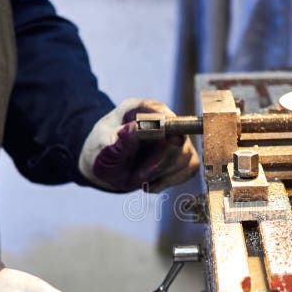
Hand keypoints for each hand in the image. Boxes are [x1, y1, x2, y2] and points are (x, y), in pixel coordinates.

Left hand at [78, 98, 199, 192]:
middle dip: (157, 164)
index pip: (159, 112)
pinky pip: (190, 168)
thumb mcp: (103, 149)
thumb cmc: (102, 153)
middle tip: (136, 177)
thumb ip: (120, 141)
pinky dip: (171, 180)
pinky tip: (152, 181)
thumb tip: (135, 128)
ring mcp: (174, 136)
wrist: (106, 166)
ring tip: (140, 178)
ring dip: (161, 174)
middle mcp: (160, 119)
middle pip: (177, 140)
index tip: (170, 142)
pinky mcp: (183, 153)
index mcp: (137, 109)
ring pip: (185, 157)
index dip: (167, 126)